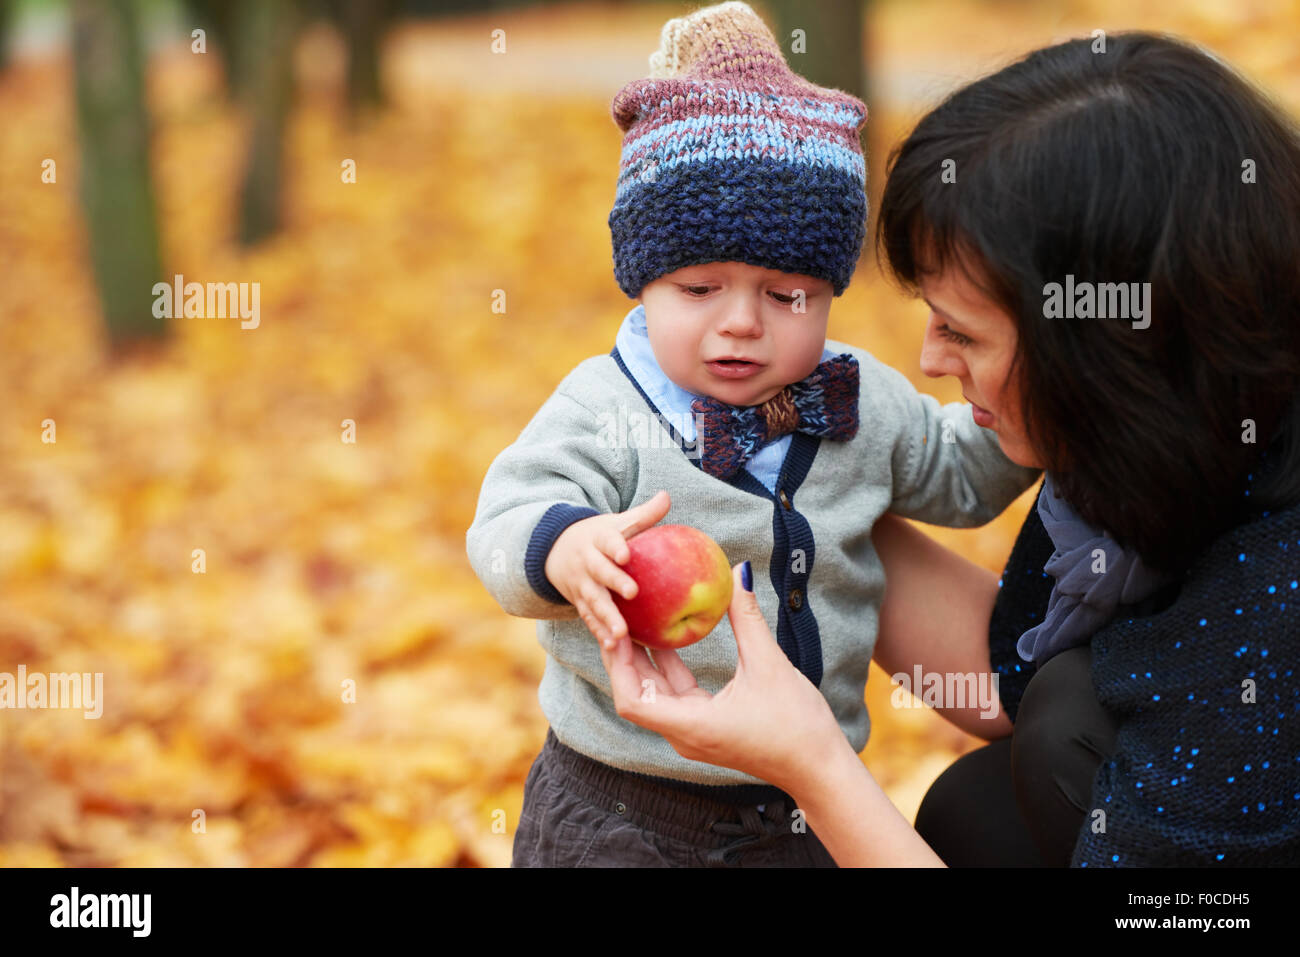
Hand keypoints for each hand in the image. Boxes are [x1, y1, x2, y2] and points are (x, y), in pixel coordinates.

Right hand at [544, 490, 670, 647]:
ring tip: (621, 632)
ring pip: (594, 601)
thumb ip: (643, 515)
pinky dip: (599, 632)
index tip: (626, 555)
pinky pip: (589, 619)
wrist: (557, 549)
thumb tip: (667, 496)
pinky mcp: (579, 603)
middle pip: (600, 572)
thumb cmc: (600, 536)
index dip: (616, 547)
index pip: (608, 541)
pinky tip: (612, 646)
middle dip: (614, 582)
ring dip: (606, 616)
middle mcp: (587, 562)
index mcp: (598, 539)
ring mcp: (581, 585)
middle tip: (632, 592)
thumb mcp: (617, 523)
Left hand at [599, 561, 844, 793]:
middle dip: (622, 657)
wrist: (818, 768)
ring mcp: (694, 733)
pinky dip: (667, 670)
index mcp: (691, 725)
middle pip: (636, 694)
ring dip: (643, 662)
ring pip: (654, 695)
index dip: (617, 664)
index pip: (631, 699)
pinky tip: (667, 640)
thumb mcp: (770, 665)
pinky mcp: (706, 728)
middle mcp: (684, 733)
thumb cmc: (797, 725)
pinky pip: (675, 696)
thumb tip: (739, 573)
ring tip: (634, 620)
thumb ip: (748, 619)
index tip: (615, 628)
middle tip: (617, 615)